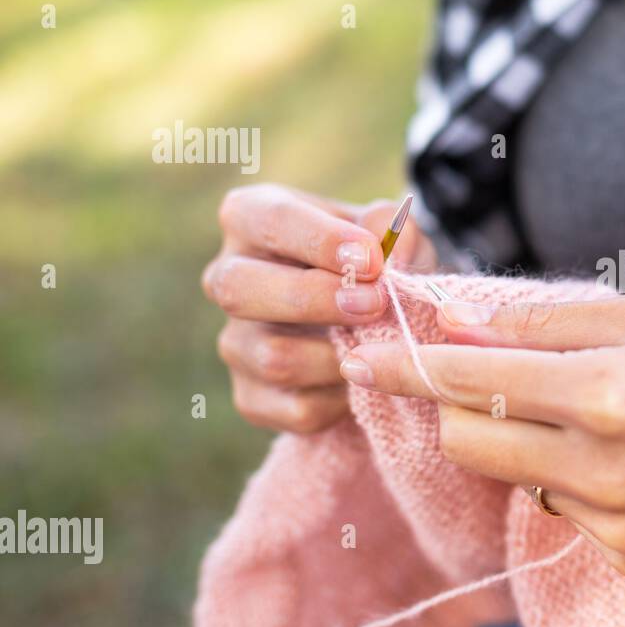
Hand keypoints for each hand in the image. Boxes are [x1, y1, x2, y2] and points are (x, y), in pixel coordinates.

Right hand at [203, 184, 435, 433]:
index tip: (371, 260)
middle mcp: (229, 277)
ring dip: (338, 355)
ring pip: (272, 357)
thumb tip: (388, 254)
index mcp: (253, 217)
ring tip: (382, 345)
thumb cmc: (380, 263)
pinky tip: (368, 381)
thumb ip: (394, 231)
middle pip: (239, 289)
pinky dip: (343, 400)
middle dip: (313, 299)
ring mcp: (236, 342)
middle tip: (374, 304)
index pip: (268, 220)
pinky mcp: (252, 397)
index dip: (320, 240)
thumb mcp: (394, 234)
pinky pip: (296, 408)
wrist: (384, 322)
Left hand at [339, 294, 624, 575]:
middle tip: (492, 368)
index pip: (471, 381)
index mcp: (605, 395)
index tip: (363, 352)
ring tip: (593, 407)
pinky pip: (564, 512)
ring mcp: (617, 525)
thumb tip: (463, 318)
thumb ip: (548, 319)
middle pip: (471, 442)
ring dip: (524, 438)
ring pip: (516, 477)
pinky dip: (570, 478)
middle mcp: (602, 470)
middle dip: (463, 403)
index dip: (408, 366)